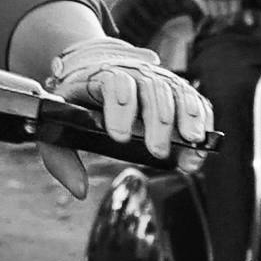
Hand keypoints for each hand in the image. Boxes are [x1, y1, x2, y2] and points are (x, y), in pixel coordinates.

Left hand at [45, 35, 212, 163]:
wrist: (91, 70)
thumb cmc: (74, 105)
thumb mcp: (57, 127)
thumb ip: (61, 158)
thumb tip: (80, 191)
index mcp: (100, 77)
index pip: (114, 82)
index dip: (119, 107)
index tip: (119, 137)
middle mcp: (133, 73)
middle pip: (151, 87)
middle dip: (157, 120)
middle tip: (157, 151)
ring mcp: (157, 79)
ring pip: (176, 90)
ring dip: (186, 116)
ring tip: (191, 143)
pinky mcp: (176, 89)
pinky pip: (194, 98)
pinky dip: (201, 117)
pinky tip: (203, 139)